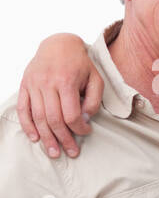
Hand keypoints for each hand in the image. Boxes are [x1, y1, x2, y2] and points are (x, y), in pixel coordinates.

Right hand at [17, 34, 102, 158]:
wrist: (58, 44)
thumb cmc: (81, 64)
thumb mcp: (96, 79)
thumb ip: (94, 100)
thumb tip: (84, 119)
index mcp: (66, 82)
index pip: (71, 114)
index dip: (79, 128)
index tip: (86, 132)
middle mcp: (47, 84)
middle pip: (53, 119)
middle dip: (63, 139)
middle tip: (71, 152)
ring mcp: (33, 85)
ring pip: (38, 117)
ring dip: (46, 137)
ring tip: (54, 152)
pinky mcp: (25, 85)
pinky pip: (23, 108)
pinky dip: (27, 125)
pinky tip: (35, 138)